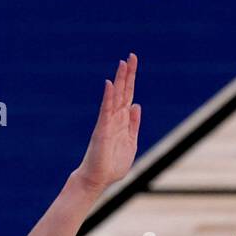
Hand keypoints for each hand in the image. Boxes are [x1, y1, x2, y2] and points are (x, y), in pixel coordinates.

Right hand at [73, 54, 141, 191]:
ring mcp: (108, 123)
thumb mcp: (131, 142)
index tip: (133, 63)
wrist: (99, 179)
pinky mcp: (102, 130)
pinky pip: (106, 110)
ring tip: (123, 64)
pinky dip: (108, 97)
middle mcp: (115, 119)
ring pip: (115, 97)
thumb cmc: (112, 165)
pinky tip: (111, 84)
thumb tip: (136, 105)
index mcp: (122, 122)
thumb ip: (133, 125)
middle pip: (122, 92)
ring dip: (119, 81)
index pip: (128, 96)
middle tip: (131, 56)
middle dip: (127, 74)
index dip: (131, 80)